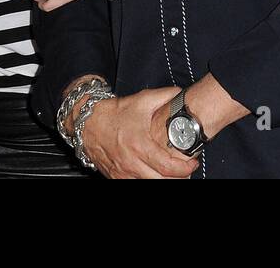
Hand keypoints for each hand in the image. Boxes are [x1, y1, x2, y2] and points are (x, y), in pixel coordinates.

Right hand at [80, 86, 199, 178]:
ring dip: (164, 181)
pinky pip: (135, 185)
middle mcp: (130, 163)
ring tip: (175, 174)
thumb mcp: (142, 100)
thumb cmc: (114, 113)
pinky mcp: (115, 177)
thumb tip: (182, 93)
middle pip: (161, 181)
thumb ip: (165, 96)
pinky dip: (148, 181)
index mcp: (139, 145)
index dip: (184, 169)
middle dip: (178, 178)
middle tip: (187, 171)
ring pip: (149, 185)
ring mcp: (122, 173)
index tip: (192, 163)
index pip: (167, 167)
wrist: (87, 123)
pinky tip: (156, 175)